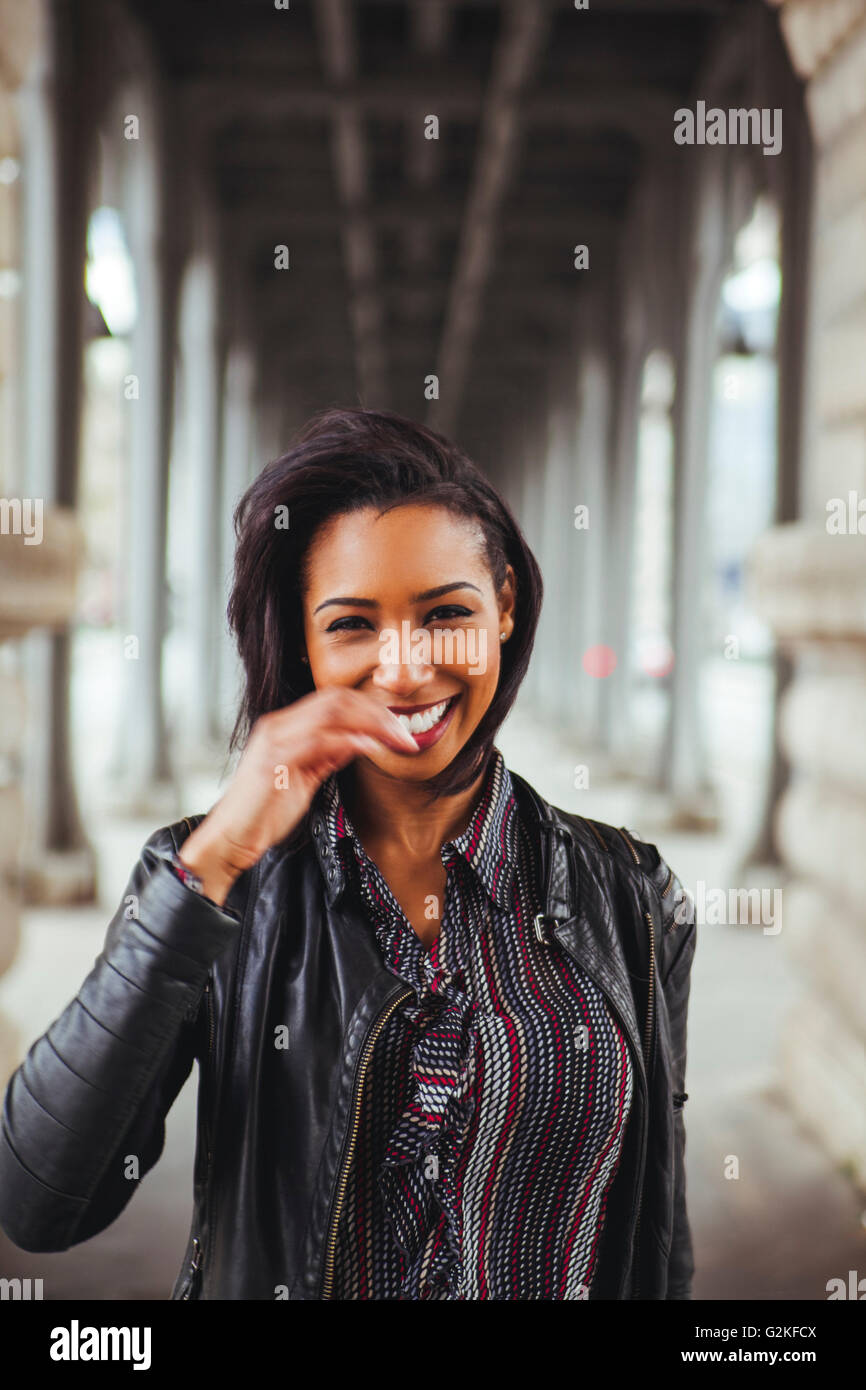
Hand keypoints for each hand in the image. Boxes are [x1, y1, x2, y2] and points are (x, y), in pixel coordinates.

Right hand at [178, 687, 418, 904]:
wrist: (230, 839)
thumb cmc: (264, 813)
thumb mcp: (304, 777)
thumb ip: (327, 756)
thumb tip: (358, 740)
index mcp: (283, 726)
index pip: (334, 700)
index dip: (371, 709)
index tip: (399, 727)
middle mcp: (277, 725)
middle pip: (336, 699)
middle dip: (378, 713)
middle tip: (407, 734)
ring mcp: (273, 740)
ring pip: (332, 713)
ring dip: (373, 724)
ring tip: (399, 739)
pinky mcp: (274, 762)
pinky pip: (319, 741)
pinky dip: (350, 740)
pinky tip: (372, 748)